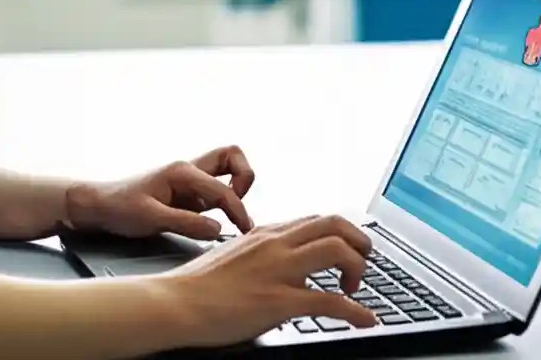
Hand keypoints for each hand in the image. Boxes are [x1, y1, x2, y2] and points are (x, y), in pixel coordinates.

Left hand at [64, 145, 255, 239]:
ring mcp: (190, 181)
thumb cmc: (120, 208)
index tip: (243, 232)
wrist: (99, 206)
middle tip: (237, 208)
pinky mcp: (188, 194)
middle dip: (245, 177)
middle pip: (232, 154)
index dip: (237, 211)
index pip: (223, 190)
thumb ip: (185, 223)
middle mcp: (189, 170)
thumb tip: (218, 229)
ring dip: (237, 188)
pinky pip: (216, 190)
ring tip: (232, 217)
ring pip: (226, 169)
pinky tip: (218, 223)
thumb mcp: (150, 218)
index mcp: (182, 172)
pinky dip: (225, 202)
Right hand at [161, 215, 377, 347]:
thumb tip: (277, 265)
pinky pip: (329, 301)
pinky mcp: (279, 301)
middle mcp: (275, 245)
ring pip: (337, 250)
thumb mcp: (233, 257)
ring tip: (356, 287)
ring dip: (357, 268)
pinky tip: (365, 320)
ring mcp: (278, 271)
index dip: (339, 233)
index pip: (314, 220)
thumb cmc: (197, 286)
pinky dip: (355, 312)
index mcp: (264, 235)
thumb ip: (259, 255)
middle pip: (334, 224)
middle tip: (363, 261)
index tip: (346, 250)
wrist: (175, 303)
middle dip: (359, 240)